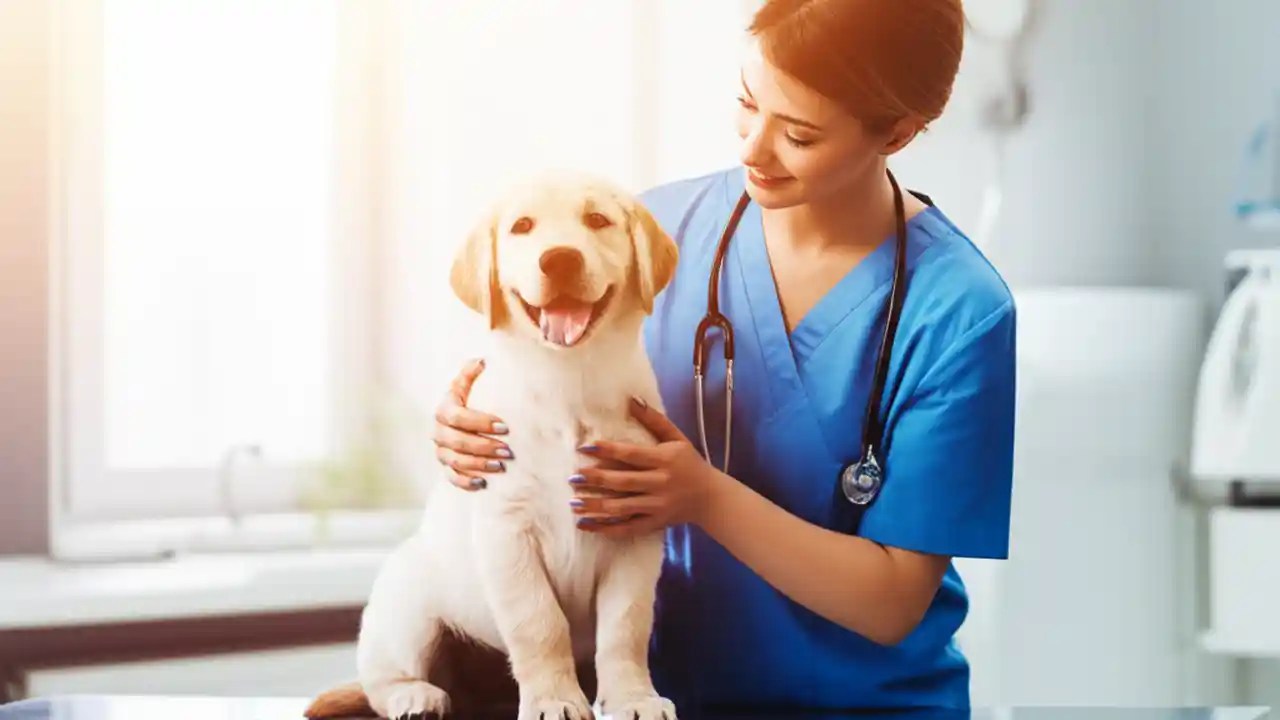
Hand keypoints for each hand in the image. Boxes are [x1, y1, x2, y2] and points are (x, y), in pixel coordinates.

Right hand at [432, 358, 512, 490]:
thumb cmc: (472, 399)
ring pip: (455, 461)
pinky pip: (452, 478)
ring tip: (501, 466)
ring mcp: (441, 451)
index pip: (456, 416)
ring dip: (478, 465)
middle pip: (456, 442)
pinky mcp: (446, 467)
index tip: (505, 427)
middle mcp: (438, 431)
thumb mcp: (470, 384)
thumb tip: (483, 360)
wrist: (463, 420)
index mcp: (444, 409)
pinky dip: (466, 482)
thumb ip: (472, 372)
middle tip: (508, 451)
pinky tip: (484, 483)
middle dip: (483, 446)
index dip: (480, 422)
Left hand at [570, 396, 720, 537]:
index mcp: (665, 460)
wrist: (710, 497)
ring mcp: (657, 506)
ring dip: (596, 506)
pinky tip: (586, 525)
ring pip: (622, 508)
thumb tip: (632, 400)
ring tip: (574, 503)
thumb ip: (655, 420)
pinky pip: (628, 528)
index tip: (585, 448)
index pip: (632, 455)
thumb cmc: (690, 463)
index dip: (608, 450)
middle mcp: (660, 483)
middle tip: (573, 477)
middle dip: (596, 480)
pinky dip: (607, 529)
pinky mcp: (655, 523)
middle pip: (623, 482)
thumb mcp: (677, 438)